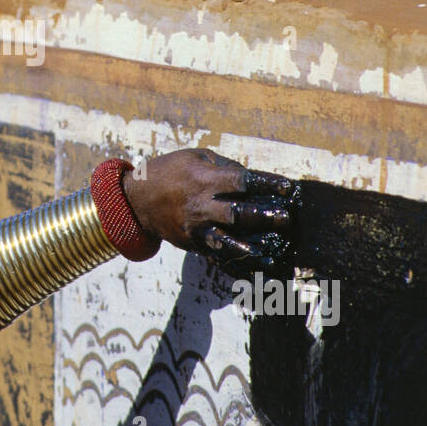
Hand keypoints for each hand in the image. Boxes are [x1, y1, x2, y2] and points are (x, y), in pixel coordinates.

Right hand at [121, 149, 297, 273]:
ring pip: (227, 241)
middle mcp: (201, 205)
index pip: (241, 181)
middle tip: (286, 219)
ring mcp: (196, 228)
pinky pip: (217, 255)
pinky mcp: (193, 243)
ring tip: (271, 253)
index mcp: (204, 179)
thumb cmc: (170, 171)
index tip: (289, 188)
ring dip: (251, 247)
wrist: (136, 199)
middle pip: (237, 213)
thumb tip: (251, 178)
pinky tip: (255, 268)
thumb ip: (224, 166)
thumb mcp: (196, 157)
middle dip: (263, 217)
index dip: (266, 184)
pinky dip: (235, 264)